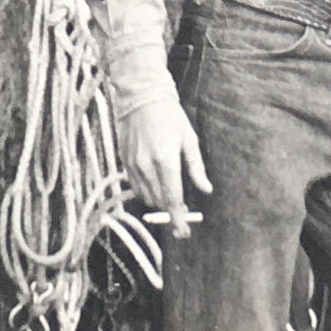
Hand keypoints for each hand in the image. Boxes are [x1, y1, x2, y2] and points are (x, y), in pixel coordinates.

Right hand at [123, 99, 210, 232]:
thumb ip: (196, 168)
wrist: (140, 97)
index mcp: (166, 161)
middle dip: (171, 212)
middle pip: (159, 202)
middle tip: (184, 213)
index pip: (172, 200)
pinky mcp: (125, 162)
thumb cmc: (170, 116)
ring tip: (171, 197)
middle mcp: (147, 166)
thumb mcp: (189, 139)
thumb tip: (206, 190)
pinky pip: (136, 187)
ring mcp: (133, 165)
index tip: (183, 234)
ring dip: (159, 203)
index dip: (178, 220)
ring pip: (146, 197)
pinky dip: (147, 193)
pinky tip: (156, 185)